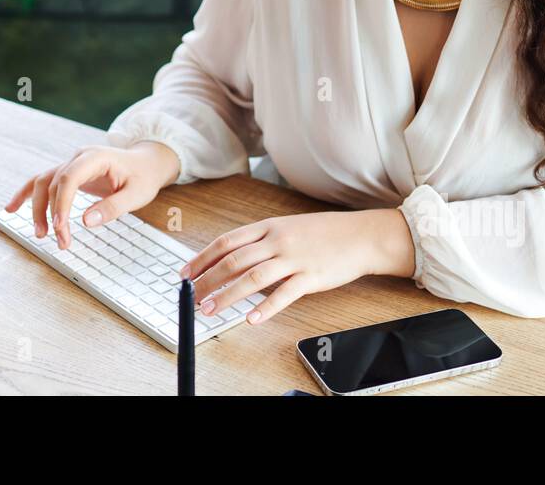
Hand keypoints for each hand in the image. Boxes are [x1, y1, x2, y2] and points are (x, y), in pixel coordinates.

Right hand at [3, 141, 179, 249]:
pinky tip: (11, 208)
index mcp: (95, 157)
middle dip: (51, 213)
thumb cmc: (143, 177)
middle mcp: (78, 158)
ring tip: (40, 234)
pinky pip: (42, 182)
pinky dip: (26, 194)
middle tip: (59, 241)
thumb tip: (86, 222)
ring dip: (37, 208)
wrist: (145, 163)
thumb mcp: (137, 195)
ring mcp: (71, 164)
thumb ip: (113, 207)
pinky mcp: (68, 174)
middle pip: (53, 183)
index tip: (60, 227)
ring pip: (43, 183)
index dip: (61, 203)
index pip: (69, 179)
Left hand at [179, 209, 414, 324]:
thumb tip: (230, 257)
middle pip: (234, 261)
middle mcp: (277, 240)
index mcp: (267, 226)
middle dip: (208, 280)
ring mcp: (294, 258)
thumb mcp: (286, 228)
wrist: (360, 236)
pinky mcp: (310, 277)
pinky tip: (250, 319)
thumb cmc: (322, 234)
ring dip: (228, 295)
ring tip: (210, 310)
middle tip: (190, 297)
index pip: (226, 242)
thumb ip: (260, 241)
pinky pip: (284, 295)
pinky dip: (265, 308)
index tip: (185, 273)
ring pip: (253, 278)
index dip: (202, 258)